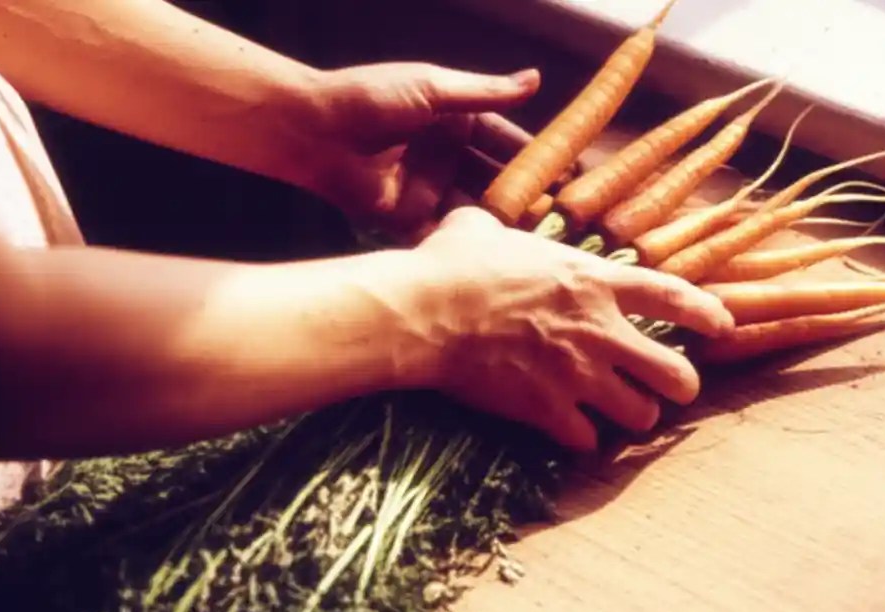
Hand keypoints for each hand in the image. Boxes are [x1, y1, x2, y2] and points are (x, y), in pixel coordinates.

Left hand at [305, 62, 553, 240]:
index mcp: (455, 121)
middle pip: (494, 179)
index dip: (536, 156)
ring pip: (474, 209)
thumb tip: (535, 80)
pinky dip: (466, 243)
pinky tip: (496, 257)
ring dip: (501, 223)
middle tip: (563, 216)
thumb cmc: (372, 98)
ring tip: (537, 241)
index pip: (505, 141)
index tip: (570, 174)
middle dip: (525, 196)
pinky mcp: (407, 219)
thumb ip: (485, 93)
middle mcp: (446, 156)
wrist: (314, 129)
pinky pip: (442, 233)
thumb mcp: (434, 89)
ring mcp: (428, 189)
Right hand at [406, 207, 733, 450]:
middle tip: (672, 388)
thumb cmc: (452, 264)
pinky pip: (588, 440)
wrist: (425, 312)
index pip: (672, 297)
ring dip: (635, 416)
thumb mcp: (484, 228)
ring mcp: (576, 375)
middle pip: (675, 373)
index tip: (721, 326)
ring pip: (640, 415)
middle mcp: (599, 330)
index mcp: (594, 281)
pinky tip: (574, 433)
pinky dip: (585, 439)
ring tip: (622, 414)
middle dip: (681, 385)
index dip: (705, 314)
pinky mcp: (547, 410)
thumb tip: (479, 225)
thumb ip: (502, 230)